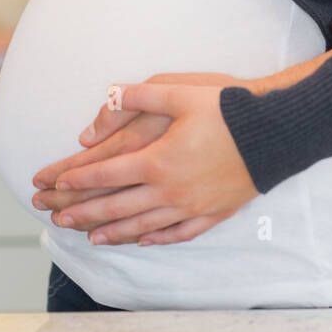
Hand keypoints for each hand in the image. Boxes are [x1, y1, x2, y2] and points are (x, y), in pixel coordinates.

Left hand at [31, 76, 260, 245]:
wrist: (275, 134)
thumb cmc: (227, 109)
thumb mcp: (180, 92)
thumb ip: (140, 94)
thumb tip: (108, 97)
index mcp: (157, 160)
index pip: (107, 173)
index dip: (78, 178)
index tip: (57, 182)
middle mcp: (169, 190)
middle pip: (117, 206)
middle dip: (83, 211)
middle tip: (57, 217)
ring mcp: (191, 206)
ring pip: (143, 225)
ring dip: (113, 231)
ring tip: (91, 237)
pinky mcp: (212, 213)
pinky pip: (177, 233)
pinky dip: (156, 238)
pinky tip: (144, 240)